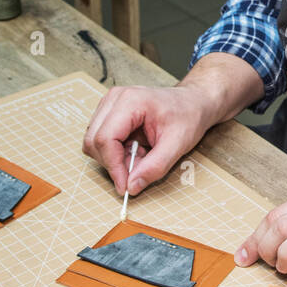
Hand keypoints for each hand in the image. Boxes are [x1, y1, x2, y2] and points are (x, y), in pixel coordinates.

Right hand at [82, 84, 210, 195]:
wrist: (192, 102)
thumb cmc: (188, 116)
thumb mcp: (178, 144)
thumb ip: (155, 167)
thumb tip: (132, 186)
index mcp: (130, 101)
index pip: (105, 139)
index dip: (113, 167)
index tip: (125, 186)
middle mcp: (115, 99)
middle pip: (94, 141)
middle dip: (113, 163)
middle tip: (137, 171)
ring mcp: (109, 105)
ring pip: (94, 143)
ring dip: (114, 158)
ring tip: (141, 156)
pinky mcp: (109, 113)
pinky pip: (101, 141)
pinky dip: (116, 153)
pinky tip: (136, 150)